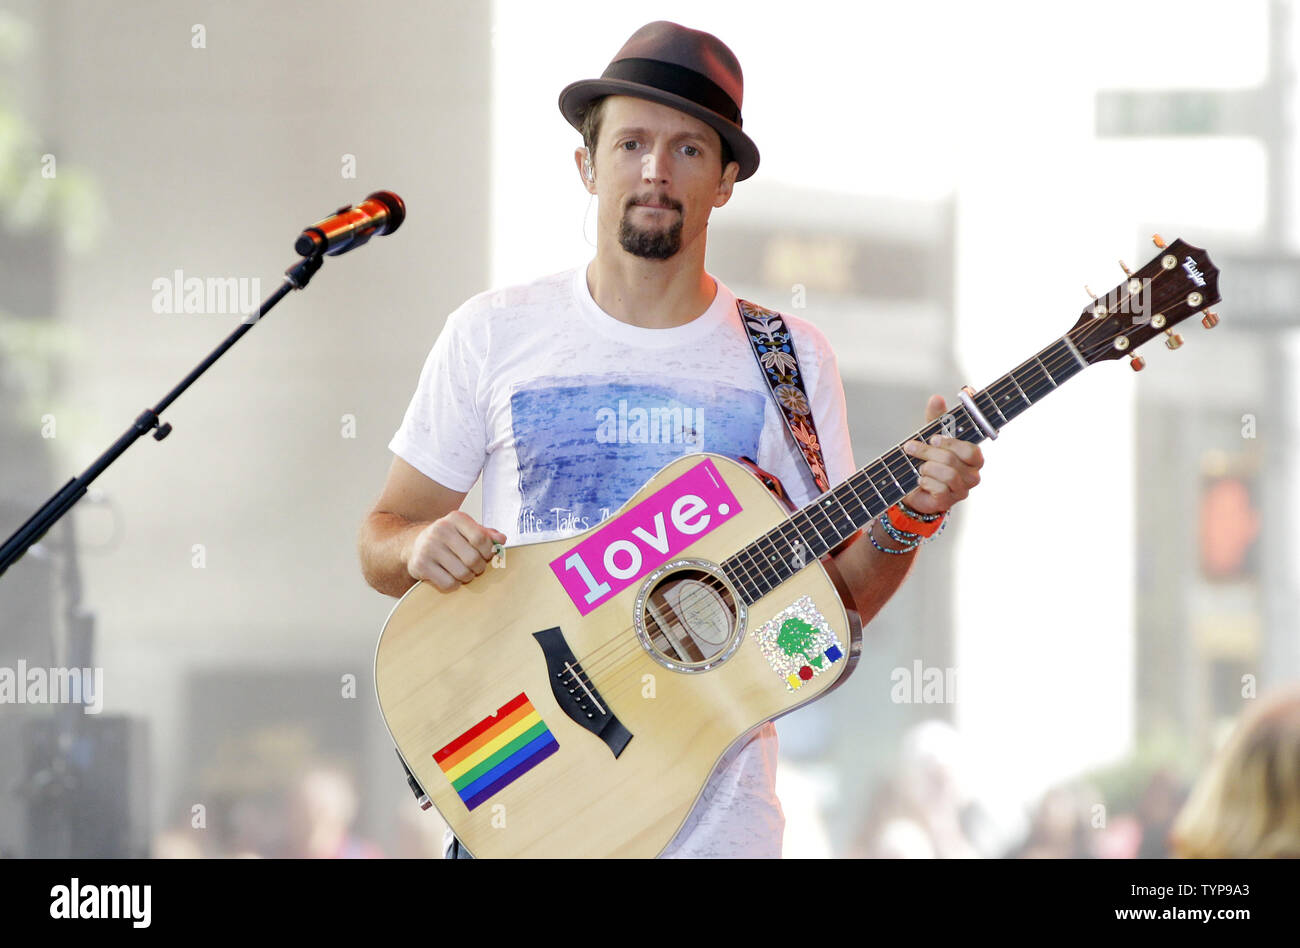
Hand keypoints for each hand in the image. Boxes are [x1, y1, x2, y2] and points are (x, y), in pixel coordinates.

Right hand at [407, 511, 506, 592]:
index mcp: (456, 518)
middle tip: (476, 567)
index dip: (489, 552)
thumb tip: (501, 539)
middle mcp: (440, 530)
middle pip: (473, 558)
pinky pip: (448, 583)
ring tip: (464, 572)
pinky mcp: (420, 565)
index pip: (481, 538)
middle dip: (479, 567)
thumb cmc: (448, 539)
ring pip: (462, 573)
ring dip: (468, 577)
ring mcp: (429, 547)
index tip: (487, 555)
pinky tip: (450, 577)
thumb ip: (487, 534)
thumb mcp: (467, 530)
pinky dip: (454, 585)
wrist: (416, 545)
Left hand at [899, 394, 983, 516]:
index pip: (972, 451)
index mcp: (973, 458)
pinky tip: (920, 480)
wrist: (914, 487)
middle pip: (953, 460)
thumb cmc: (929, 460)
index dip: (951, 443)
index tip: (933, 438)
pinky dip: (924, 481)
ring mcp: (962, 490)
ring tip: (919, 467)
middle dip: (928, 452)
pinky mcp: (949, 502)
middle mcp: (972, 475)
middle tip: (912, 448)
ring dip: (926, 467)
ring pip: (947, 474)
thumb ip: (936, 417)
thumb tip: (936, 398)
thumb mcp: (931, 435)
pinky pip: (938, 488)